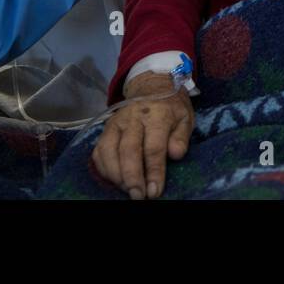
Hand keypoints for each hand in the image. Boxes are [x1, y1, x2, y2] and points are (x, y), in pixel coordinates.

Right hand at [92, 72, 192, 199]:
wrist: (152, 87)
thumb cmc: (171, 108)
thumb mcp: (185, 118)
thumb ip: (181, 137)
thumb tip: (176, 155)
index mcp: (157, 114)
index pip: (154, 147)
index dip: (154, 172)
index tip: (155, 191)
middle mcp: (133, 117)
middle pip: (129, 150)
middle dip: (133, 177)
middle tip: (138, 196)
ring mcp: (116, 122)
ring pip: (109, 151)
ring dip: (116, 175)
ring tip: (127, 190)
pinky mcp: (105, 129)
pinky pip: (99, 151)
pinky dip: (104, 169)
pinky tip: (115, 180)